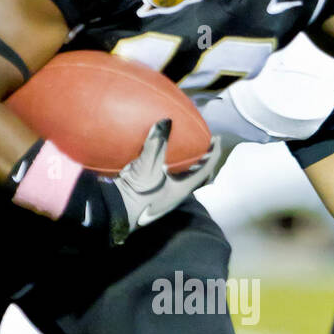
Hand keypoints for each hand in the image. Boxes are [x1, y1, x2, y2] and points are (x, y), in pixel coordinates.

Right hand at [108, 119, 221, 242]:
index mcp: (183, 188)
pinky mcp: (156, 194)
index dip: (213, 153)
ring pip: (186, 179)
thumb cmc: (137, 193)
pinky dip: (176, 168)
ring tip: (189, 150)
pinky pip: (172, 179)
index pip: (206, 169)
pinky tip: (166, 160)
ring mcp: (167, 195)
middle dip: (205, 160)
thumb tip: (166, 120)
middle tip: (205, 145)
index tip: (216, 138)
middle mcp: (178, 193)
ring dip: (190, 165)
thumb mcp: (147, 167)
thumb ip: (156, 144)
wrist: (117, 212)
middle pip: (199, 176)